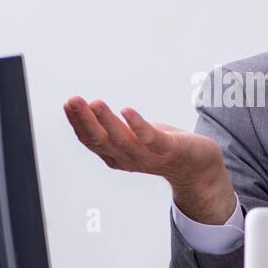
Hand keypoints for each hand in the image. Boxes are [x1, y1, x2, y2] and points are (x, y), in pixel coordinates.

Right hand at [62, 97, 236, 223]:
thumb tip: (88, 109)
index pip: (91, 140)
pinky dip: (137, 125)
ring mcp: (149, 156)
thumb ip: (112, 129)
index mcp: (117, 156)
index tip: (68, 103)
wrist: (198, 166)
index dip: (77, 123)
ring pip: (123, 140)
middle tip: (73, 100)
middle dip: (85, 120)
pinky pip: (151, 138)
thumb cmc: (162, 148)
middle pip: (101, 140)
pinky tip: (127, 110)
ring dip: (107, 121)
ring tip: (95, 103)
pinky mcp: (169, 149)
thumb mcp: (132, 138)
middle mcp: (129, 158)